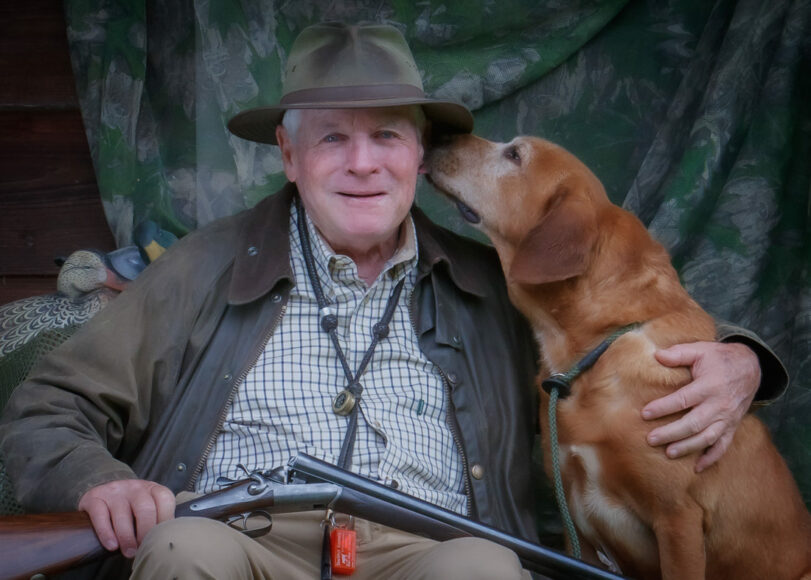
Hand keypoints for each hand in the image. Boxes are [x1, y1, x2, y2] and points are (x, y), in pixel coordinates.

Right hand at [78, 479, 175, 557]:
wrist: (102, 494)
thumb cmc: (130, 508)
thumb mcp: (147, 508)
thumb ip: (156, 519)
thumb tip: (164, 541)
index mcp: (152, 489)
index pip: (165, 499)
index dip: (165, 520)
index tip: (160, 539)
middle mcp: (135, 487)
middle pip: (145, 508)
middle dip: (145, 532)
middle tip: (143, 549)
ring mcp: (114, 491)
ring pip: (122, 514)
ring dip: (127, 537)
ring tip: (129, 552)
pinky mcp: (95, 498)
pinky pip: (100, 515)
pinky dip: (106, 533)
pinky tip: (112, 545)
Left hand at [641, 341, 760, 472]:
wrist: (750, 367)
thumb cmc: (719, 358)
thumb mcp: (700, 349)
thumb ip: (679, 353)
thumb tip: (656, 355)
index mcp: (709, 386)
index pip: (683, 400)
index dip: (663, 407)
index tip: (645, 413)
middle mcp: (719, 405)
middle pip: (693, 423)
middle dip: (671, 433)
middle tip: (650, 439)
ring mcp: (727, 418)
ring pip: (707, 437)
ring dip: (688, 447)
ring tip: (668, 453)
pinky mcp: (732, 426)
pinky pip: (723, 446)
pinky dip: (711, 458)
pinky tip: (697, 468)